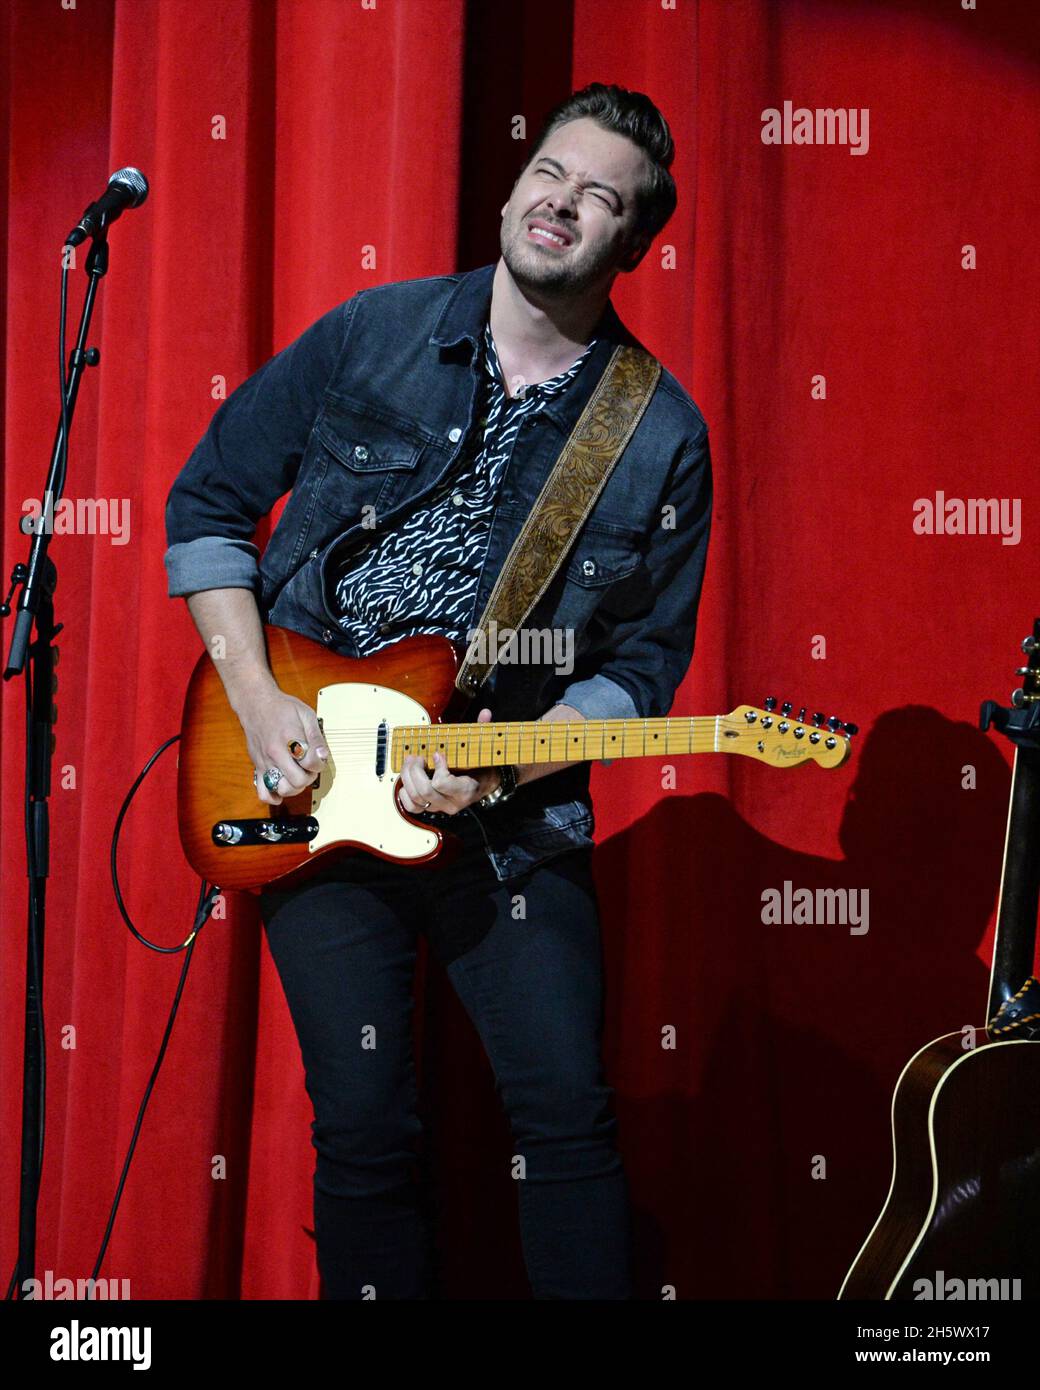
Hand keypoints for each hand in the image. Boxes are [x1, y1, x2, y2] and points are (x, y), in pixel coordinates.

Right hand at [232, 680, 328, 805]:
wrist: (256, 704)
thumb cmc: (282, 708)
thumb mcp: (306, 714)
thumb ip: (316, 737)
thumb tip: (323, 756)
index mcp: (289, 737)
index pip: (310, 763)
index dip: (319, 763)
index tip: (318, 757)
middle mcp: (275, 752)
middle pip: (298, 781)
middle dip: (309, 777)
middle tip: (309, 767)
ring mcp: (264, 761)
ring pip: (283, 789)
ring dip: (295, 786)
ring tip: (298, 774)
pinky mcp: (257, 767)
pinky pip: (263, 792)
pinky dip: (274, 796)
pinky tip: (282, 790)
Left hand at [398, 707, 498, 815]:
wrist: (483, 786)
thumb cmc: (482, 768)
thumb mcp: (484, 750)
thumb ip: (482, 732)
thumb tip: (485, 713)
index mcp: (466, 790)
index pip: (442, 783)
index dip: (437, 767)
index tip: (437, 754)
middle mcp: (452, 803)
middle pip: (425, 791)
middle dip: (415, 771)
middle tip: (416, 756)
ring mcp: (440, 807)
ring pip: (416, 798)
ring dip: (408, 778)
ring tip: (411, 762)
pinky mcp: (430, 808)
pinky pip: (412, 807)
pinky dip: (405, 793)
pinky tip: (409, 780)